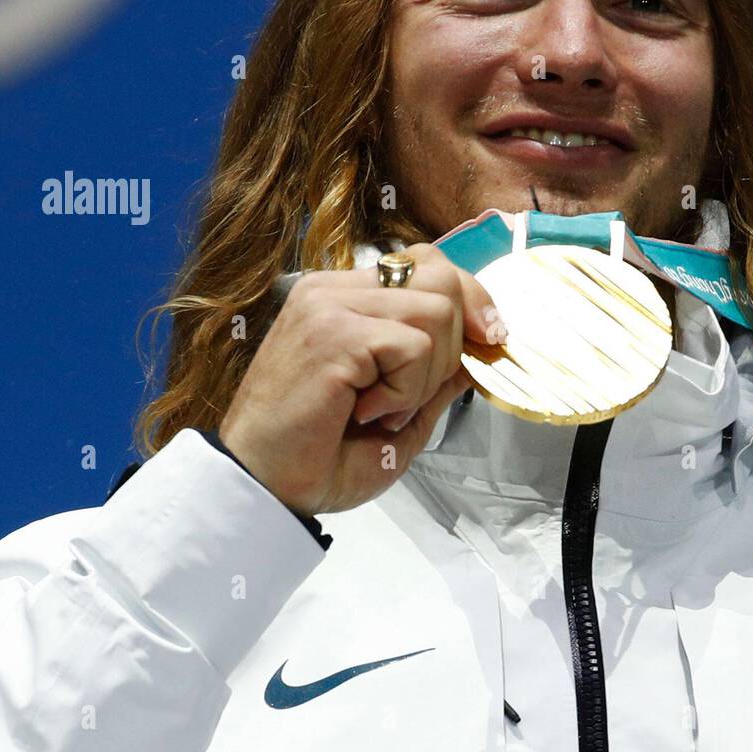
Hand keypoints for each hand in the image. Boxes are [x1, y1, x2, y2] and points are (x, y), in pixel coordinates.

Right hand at [217, 245, 504, 515]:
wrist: (265, 487)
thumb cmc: (317, 457)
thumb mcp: (399, 412)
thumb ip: (436, 375)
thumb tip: (481, 344)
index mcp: (344, 299)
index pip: (428, 264)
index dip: (469, 299)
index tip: (487, 340)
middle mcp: (334, 290)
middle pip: (442, 277)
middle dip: (453, 345)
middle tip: (410, 397)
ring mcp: (330, 304)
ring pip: (437, 311)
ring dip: (425, 376)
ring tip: (382, 409)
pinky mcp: (332, 329)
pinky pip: (414, 345)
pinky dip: (405, 391)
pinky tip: (365, 411)